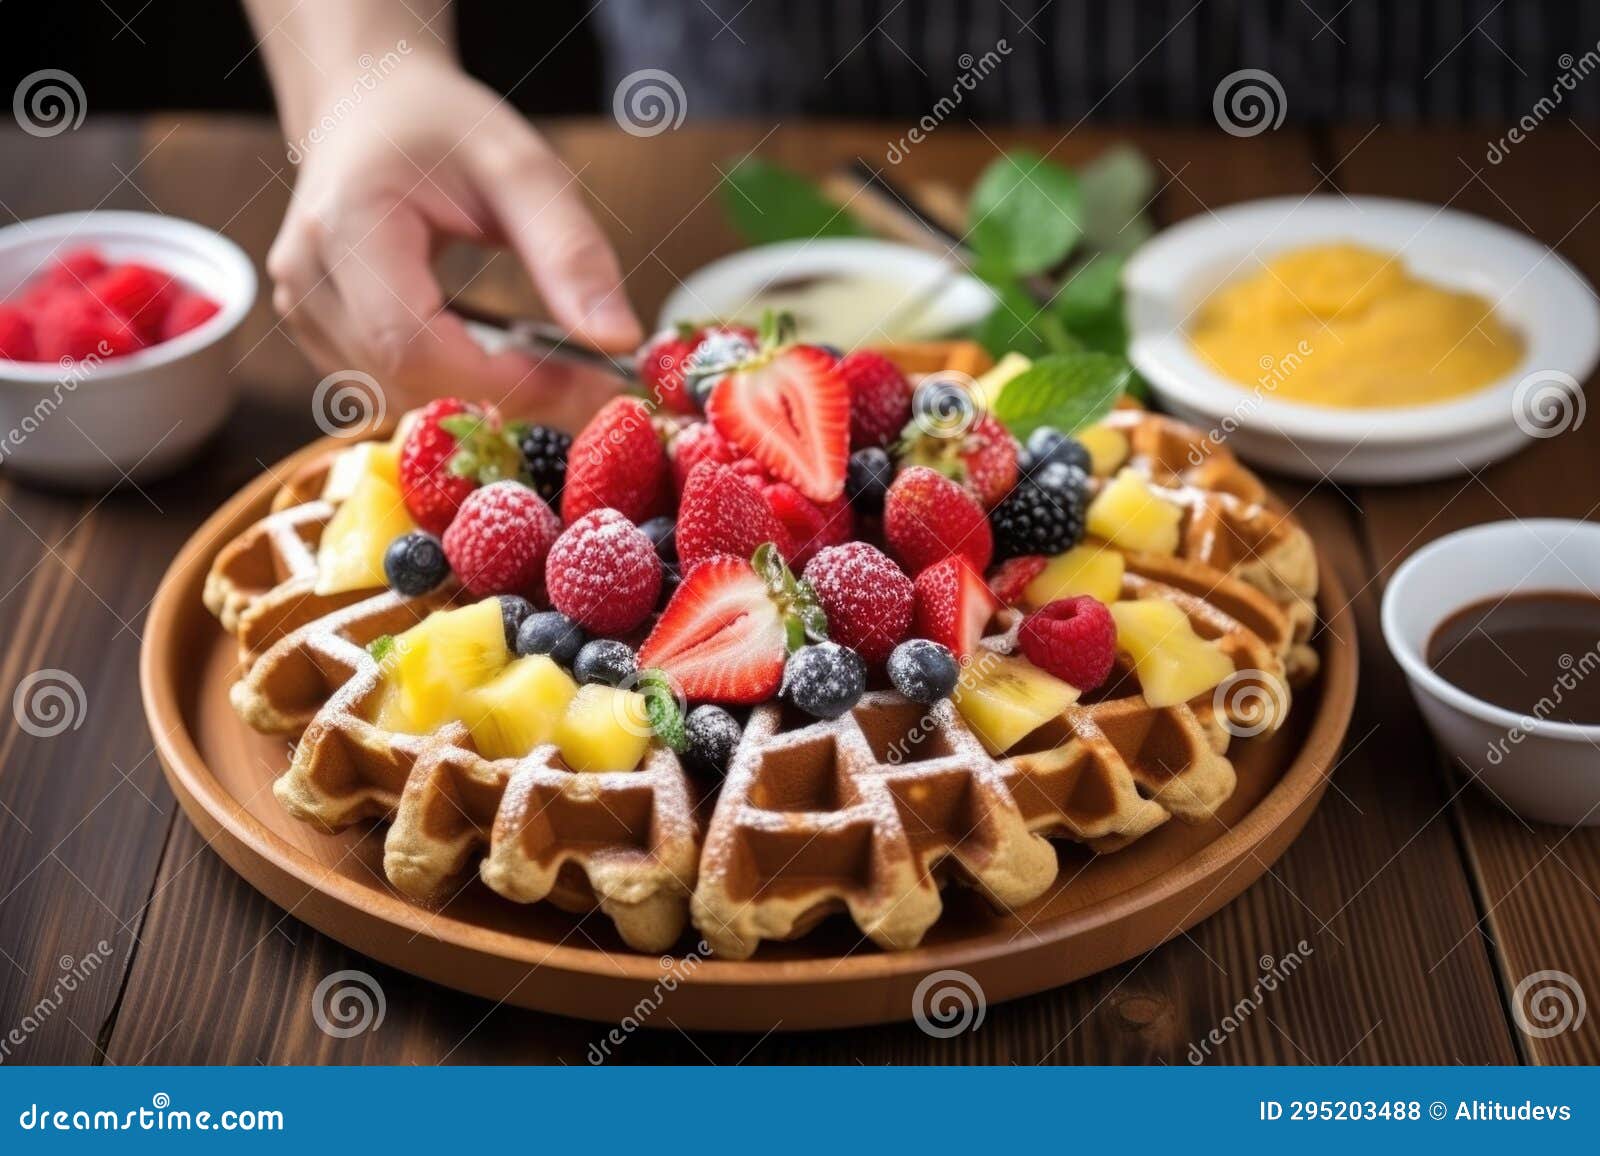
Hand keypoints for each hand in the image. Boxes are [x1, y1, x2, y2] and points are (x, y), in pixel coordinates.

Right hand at [267, 57, 641, 406]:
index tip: (587, 381)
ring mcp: (300, 309)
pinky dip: (452, 385)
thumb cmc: (441, 127)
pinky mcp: (314, 331)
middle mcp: (306, 278)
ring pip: (399, 397)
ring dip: (482, 396)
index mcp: (345, 226)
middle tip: (587, 383)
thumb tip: (618, 340)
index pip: (414, 346)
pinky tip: (493, 355)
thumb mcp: (521, 168)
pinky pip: (389, 386)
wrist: (367, 104)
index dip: (503, 381)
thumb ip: (571, 252)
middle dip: (506, 395)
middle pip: (406, 382)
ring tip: (547, 362)